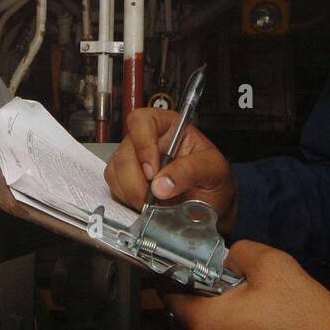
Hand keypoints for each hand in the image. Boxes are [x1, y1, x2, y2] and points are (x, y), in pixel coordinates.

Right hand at [103, 107, 237, 230]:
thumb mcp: (214, 170)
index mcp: (168, 127)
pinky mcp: (126, 182)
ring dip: (132, 194)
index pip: (142, 122)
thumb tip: (161, 184)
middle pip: (124, 152)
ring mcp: (134, 162)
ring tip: (154, 205)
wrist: (212, 206)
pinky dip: (128, 201)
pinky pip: (114, 189)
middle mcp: (147, 141)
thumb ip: (191, 171)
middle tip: (153, 199)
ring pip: (115, 172)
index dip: (142, 145)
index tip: (152, 171)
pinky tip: (147, 207)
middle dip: (136, 180)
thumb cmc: (214, 180)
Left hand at [164, 241, 329, 329]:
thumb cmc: (309, 327)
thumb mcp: (275, 266)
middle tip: (239, 284)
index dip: (182, 270)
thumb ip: (241, 251)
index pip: (169, 290)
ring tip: (259, 310)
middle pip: (190, 314)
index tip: (194, 263)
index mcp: (203, 324)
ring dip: (225, 320)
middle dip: (209, 296)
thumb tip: (230, 256)